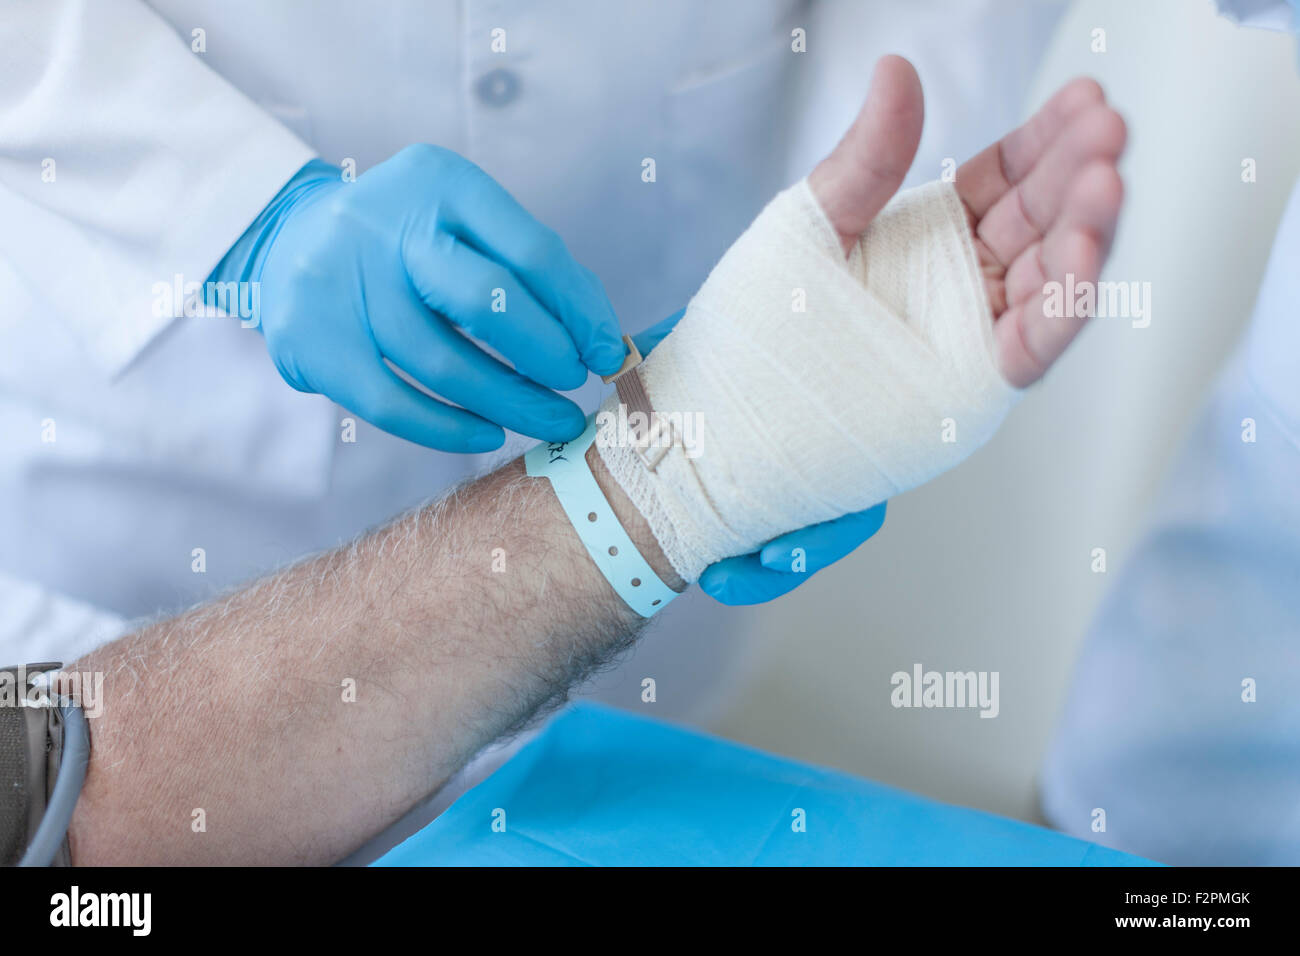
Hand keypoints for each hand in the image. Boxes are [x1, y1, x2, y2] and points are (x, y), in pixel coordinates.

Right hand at [214, 146, 627, 451]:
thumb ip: (529, 270)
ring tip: (546, 420)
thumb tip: (604, 342)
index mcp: (439, 181)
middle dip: (546, 354)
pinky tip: (486, 433)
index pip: (531, 251)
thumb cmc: (407, 246)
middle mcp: (384, 221)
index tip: (607, 354)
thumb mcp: (462, 226)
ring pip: (445, 364)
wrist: (287, 243)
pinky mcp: (311, 339)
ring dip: (510, 404)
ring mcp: (340, 280)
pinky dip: (450, 430)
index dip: (580, 312)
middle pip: (487, 300)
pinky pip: (395, 404)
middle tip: (573, 386)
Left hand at [651, 57, 1125, 604]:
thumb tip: (898, 68)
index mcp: (932, 236)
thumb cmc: (758, 323)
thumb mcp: (812, 223)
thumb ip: (867, 159)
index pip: (1009, 177)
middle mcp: (965, 284)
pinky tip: (1080, 259)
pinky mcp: (969, 390)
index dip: (1049, 138)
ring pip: (1051, 279)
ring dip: (1087, 231)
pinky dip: (1061, 308)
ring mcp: (972, 337)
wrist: (723, 416)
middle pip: (1042, 220)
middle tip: (1107, 127)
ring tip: (1106, 183)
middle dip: (1081, 172)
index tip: (1084, 94)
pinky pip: (1030, 348)